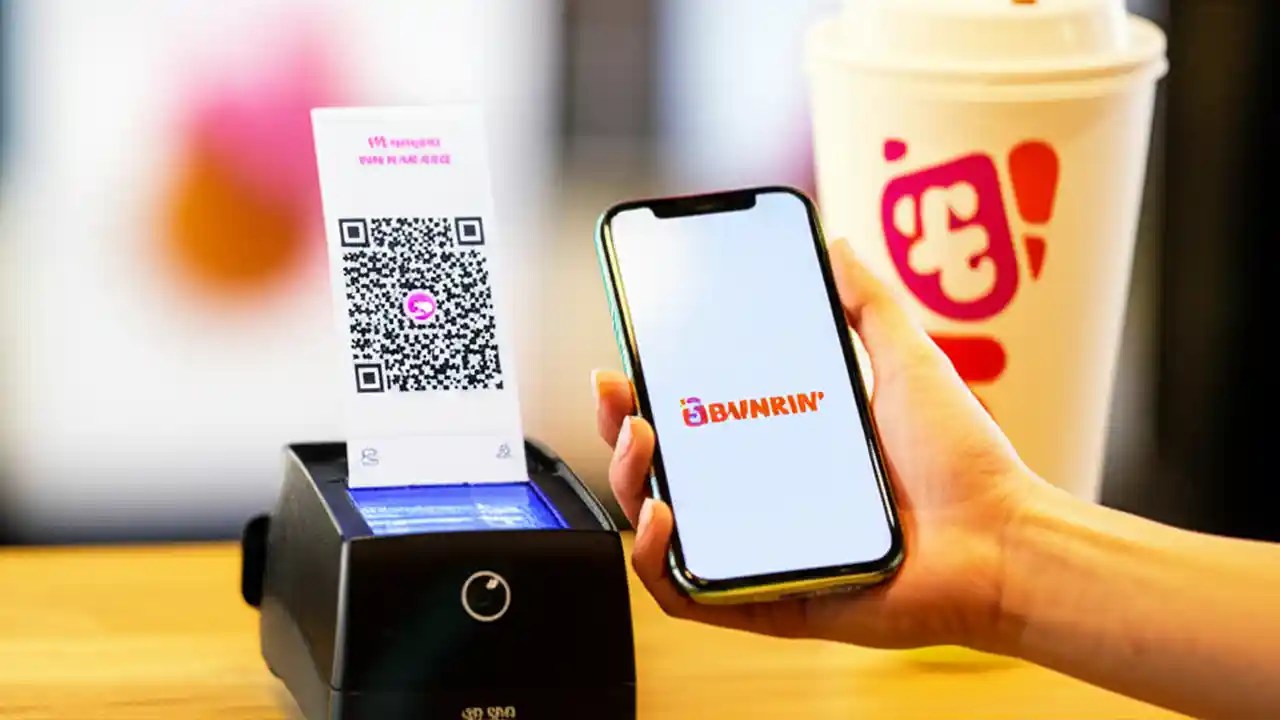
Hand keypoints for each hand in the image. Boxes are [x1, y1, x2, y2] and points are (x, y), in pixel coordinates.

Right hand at [592, 238, 1042, 649]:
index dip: (647, 393)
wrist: (1003, 541)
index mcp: (781, 447)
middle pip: (663, 472)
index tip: (628, 359)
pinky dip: (656, 563)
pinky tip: (664, 517)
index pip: (693, 420)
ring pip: (661, 531)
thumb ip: (868, 304)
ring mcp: (760, 551)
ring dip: (630, 485)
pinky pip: (689, 596)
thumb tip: (835, 246)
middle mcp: (760, 500)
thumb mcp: (907, 362)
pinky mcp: (769, 601)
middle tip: (620, 395)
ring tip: (642, 443)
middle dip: (620, 430)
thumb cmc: (963, 463)